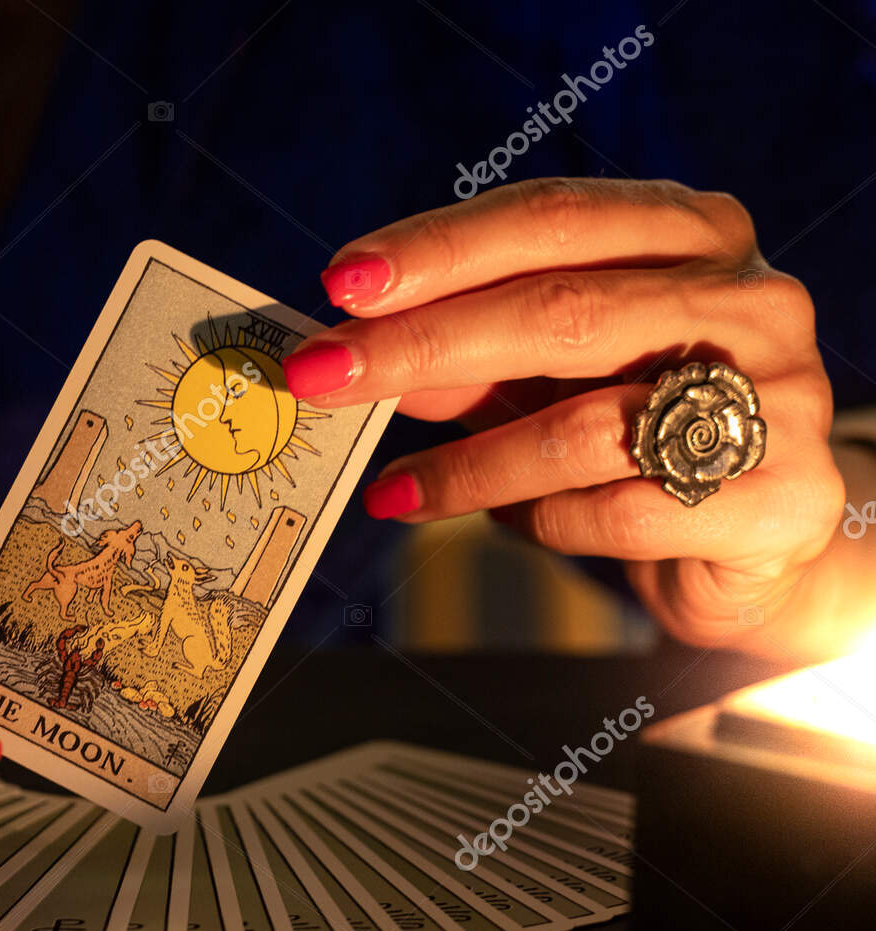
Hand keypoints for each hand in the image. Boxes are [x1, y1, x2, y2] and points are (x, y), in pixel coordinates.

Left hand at [282, 177, 844, 649]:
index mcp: (696, 232)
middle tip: (323, 375)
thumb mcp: (548, 374)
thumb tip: (356, 353)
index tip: (342, 283)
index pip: (552, 217)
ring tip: (392, 487)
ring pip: (584, 424)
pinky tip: (494, 524)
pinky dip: (536, 518)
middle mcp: (750, 300)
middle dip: (420, 344)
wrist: (758, 539)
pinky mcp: (779, 500)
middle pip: (558, 309)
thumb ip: (467, 356)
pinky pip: (618, 512)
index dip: (439, 248)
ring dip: (464, 462)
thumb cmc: (636, 429)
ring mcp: (778, 399)